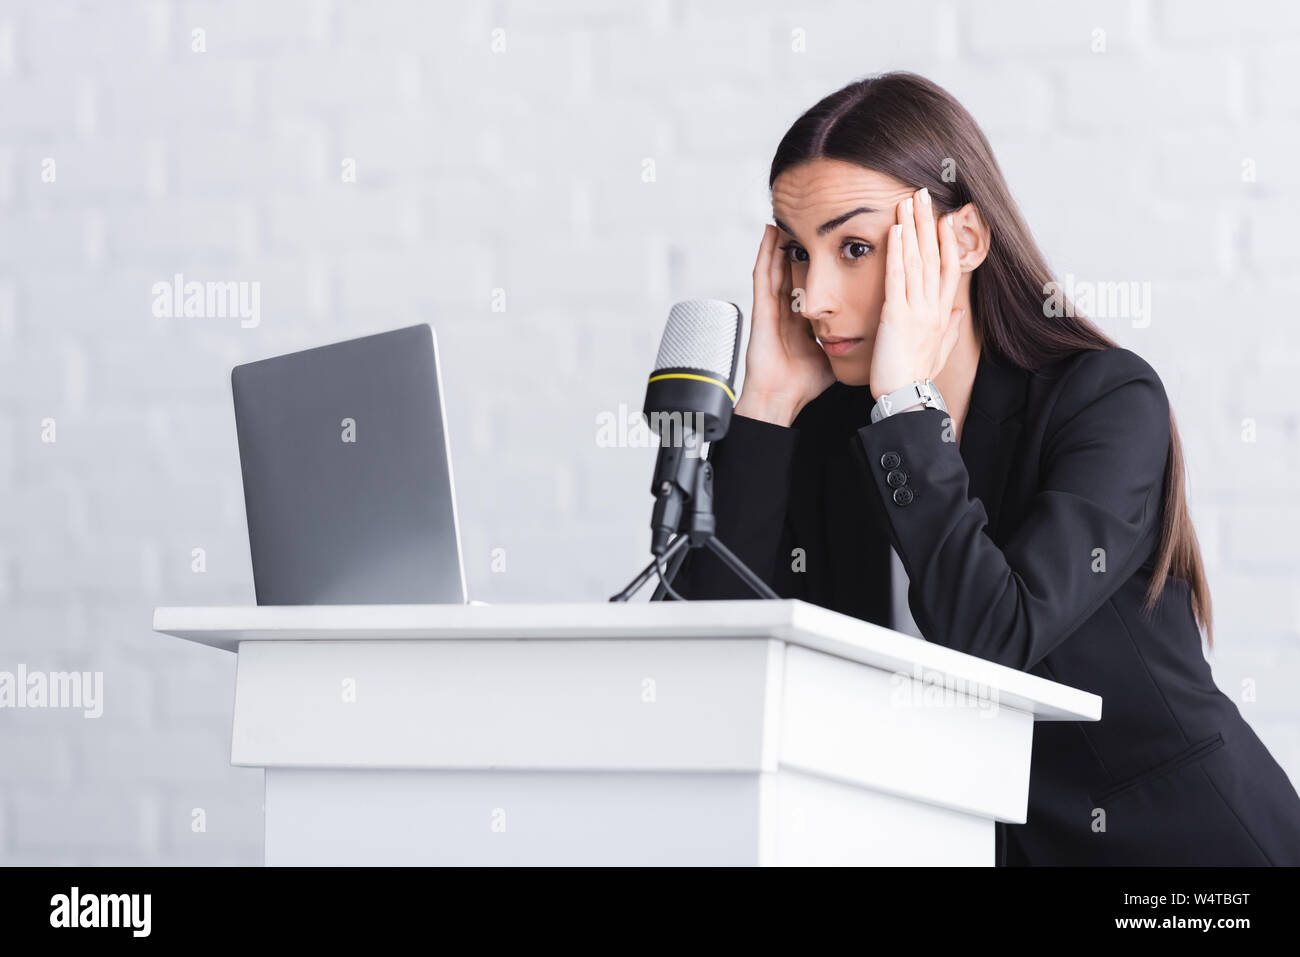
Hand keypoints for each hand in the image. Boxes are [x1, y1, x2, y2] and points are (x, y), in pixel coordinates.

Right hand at [734, 223, 836, 426]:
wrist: (781, 397)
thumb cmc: (803, 384)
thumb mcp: (833, 357)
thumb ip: (848, 343)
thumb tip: (873, 337)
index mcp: (802, 319)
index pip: (812, 284)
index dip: (820, 263)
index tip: (834, 242)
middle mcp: (786, 310)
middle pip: (793, 269)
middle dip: (800, 246)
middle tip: (810, 220)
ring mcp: (772, 308)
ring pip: (776, 266)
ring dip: (781, 242)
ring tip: (788, 216)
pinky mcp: (761, 309)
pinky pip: (762, 276)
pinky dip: (765, 254)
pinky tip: (770, 235)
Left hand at [869, 187, 963, 400]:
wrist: (906, 397)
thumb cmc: (918, 378)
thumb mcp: (940, 351)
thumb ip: (950, 329)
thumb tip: (958, 311)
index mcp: (942, 314)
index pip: (947, 269)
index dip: (946, 241)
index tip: (943, 218)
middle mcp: (933, 307)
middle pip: (933, 256)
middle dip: (928, 223)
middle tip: (924, 194)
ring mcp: (917, 309)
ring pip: (917, 260)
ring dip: (913, 228)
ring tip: (909, 201)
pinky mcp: (896, 315)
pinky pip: (897, 277)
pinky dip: (897, 252)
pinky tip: (896, 230)